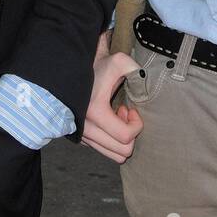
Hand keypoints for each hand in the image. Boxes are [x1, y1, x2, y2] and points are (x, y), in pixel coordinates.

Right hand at [81, 31, 143, 162]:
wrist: (71, 70)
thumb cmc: (96, 66)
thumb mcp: (118, 62)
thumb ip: (135, 69)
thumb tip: (144, 81)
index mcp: (95, 112)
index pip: (126, 136)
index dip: (137, 125)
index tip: (130, 108)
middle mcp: (86, 128)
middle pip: (121, 152)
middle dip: (130, 133)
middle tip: (125, 113)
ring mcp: (82, 134)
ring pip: (112, 155)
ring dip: (120, 138)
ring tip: (117, 117)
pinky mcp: (80, 137)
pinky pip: (102, 149)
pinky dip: (111, 139)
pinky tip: (107, 120)